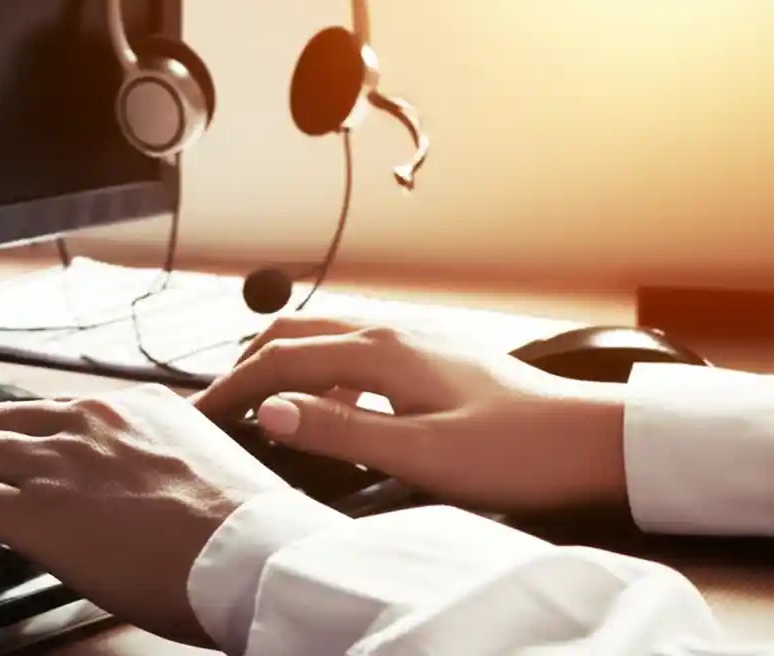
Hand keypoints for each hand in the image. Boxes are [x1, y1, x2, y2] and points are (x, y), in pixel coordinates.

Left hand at [0, 384, 287, 645]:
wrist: (245, 551)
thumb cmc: (243, 520)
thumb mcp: (207, 460)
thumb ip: (171, 452)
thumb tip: (164, 468)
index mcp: (135, 406)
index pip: (63, 408)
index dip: (37, 432)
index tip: (32, 446)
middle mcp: (88, 422)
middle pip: (8, 419)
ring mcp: (55, 464)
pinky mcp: (31, 513)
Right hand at [192, 317, 630, 512]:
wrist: (590, 439)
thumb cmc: (516, 449)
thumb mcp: (420, 452)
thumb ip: (339, 430)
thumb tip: (269, 411)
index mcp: (379, 352)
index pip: (278, 361)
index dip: (230, 389)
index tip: (197, 417)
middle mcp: (389, 333)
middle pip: (291, 336)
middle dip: (244, 368)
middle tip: (215, 409)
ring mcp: (410, 340)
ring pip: (319, 340)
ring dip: (278, 366)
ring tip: (255, 405)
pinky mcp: (427, 356)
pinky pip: (349, 352)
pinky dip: (316, 372)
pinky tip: (326, 405)